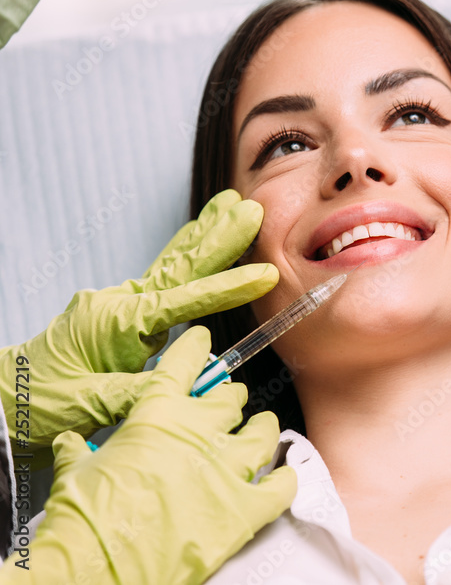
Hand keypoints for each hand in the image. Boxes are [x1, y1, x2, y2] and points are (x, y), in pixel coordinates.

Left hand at [0, 190, 276, 451]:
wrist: (4, 397)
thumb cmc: (41, 402)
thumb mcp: (90, 402)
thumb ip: (141, 390)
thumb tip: (188, 387)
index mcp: (119, 323)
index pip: (184, 301)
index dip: (227, 289)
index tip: (263, 275)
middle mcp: (119, 304)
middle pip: (180, 266)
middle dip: (218, 237)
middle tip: (249, 210)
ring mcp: (118, 304)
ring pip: (172, 266)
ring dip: (204, 237)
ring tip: (230, 207)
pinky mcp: (119, 314)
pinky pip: (162, 280)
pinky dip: (185, 256)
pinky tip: (198, 241)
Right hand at [0, 326, 296, 584]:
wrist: (98, 568)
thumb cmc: (86, 518)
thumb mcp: (75, 473)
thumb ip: (79, 451)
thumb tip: (70, 444)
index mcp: (158, 413)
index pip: (185, 364)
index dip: (196, 349)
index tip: (203, 343)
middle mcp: (200, 432)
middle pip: (230, 398)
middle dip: (228, 398)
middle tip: (226, 404)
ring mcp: (227, 469)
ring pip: (263, 432)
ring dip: (262, 428)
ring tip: (261, 427)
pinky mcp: (245, 509)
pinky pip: (282, 485)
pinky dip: (285, 478)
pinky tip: (283, 475)